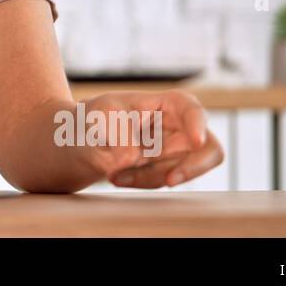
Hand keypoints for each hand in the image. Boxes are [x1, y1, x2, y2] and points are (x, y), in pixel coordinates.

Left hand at [81, 90, 223, 187]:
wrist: (76, 141)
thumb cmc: (92, 118)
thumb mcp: (99, 116)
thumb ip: (117, 133)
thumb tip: (133, 158)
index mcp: (165, 104)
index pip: (191, 109)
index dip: (199, 124)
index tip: (196, 141)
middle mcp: (176, 127)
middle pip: (208, 148)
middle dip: (192, 168)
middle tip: (169, 181)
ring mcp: (172, 151)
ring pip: (180, 170)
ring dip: (150, 177)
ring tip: (113, 173)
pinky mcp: (163, 169)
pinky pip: (163, 181)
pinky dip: (140, 182)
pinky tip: (115, 176)